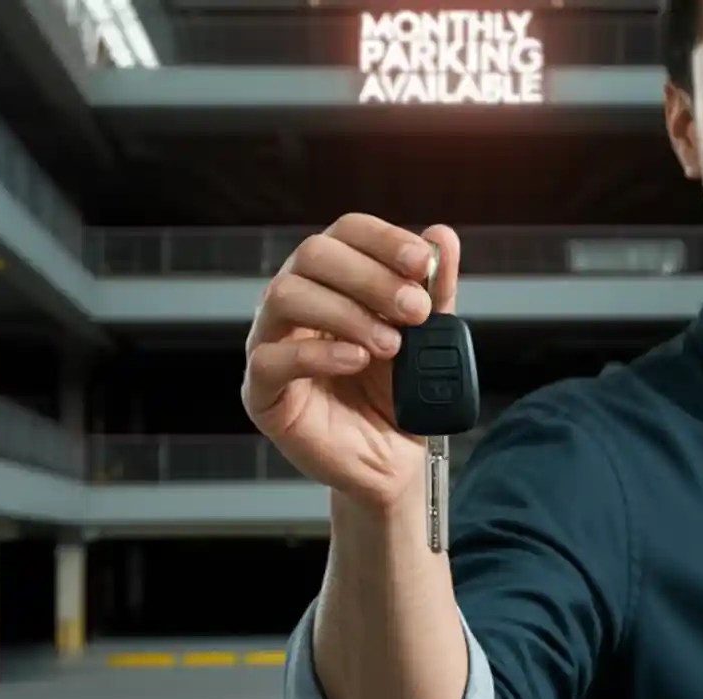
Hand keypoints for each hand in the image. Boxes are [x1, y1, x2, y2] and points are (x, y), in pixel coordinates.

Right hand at [241, 214, 460, 510]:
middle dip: (371, 276)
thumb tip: (441, 237)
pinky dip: (318, 354)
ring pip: (286, 295)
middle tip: (415, 311)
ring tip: (391, 345)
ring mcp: (272, 342)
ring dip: (347, 313)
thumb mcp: (428, 338)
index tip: (421, 262)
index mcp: (334, 279)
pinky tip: (357, 360)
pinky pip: (270, 358)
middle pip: (313, 254)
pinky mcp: (261, 391)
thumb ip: (435, 291)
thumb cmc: (400, 394)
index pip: (346, 233)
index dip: (383, 239)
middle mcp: (296, 301)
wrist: (394, 462)